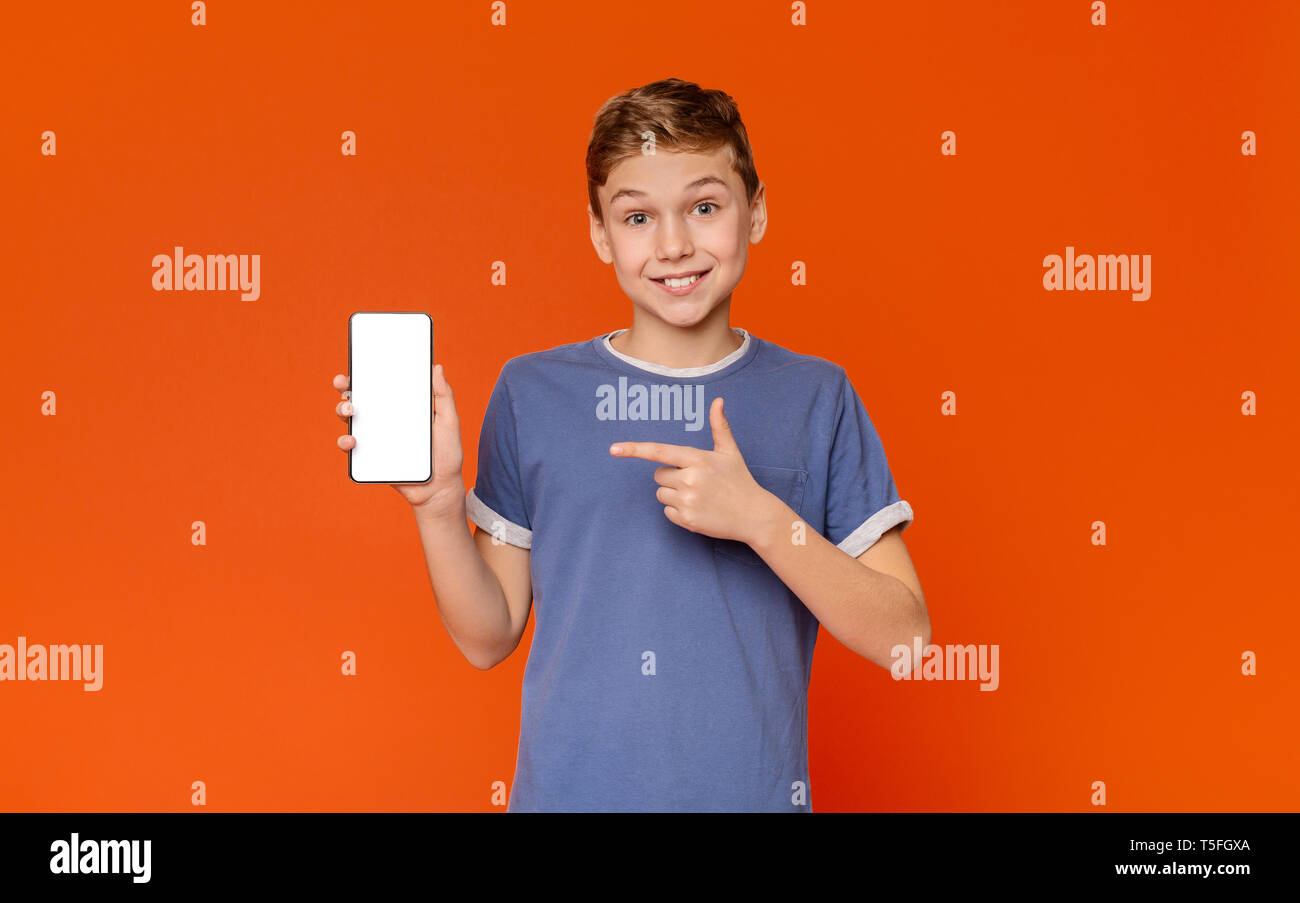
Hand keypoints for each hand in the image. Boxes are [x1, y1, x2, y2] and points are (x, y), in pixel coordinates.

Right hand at [332, 364, 465, 515]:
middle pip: (359, 397)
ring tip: (350, 410)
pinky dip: (345, 441)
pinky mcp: (369, 456)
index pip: (382, 384)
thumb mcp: (449, 422)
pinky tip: (352, 440)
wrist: (439, 488)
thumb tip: (436, 367)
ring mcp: (375, 437)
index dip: (368, 371)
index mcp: (402, 406)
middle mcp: (385, 419)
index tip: (361, 360)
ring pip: (350, 419)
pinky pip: (350, 447)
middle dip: (345, 386)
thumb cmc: (446, 454)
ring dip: (342, 409)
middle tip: (344, 382)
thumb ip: (443, 396)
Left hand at [609, 396, 771, 544]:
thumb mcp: (730, 451)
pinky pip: (667, 511)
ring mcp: (688, 501)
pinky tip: (698, 509)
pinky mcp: (687, 520)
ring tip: (698, 495)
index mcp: (697, 459)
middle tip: (695, 481)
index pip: (659, 451)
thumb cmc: (740, 480)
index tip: (613, 449)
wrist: (754, 515)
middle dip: (671, 476)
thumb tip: (718, 401)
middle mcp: (690, 479)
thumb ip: (719, 426)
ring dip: (674, 494)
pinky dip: (678, 511)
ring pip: (661, 493)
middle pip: (658, 475)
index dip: (634, 449)